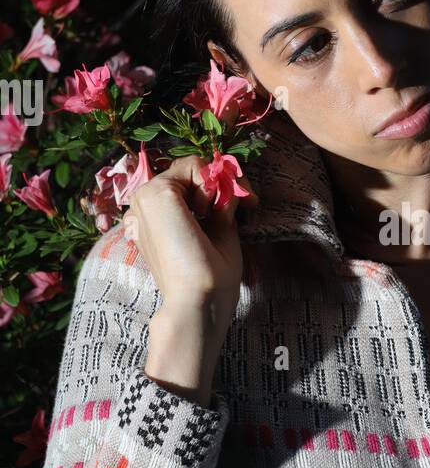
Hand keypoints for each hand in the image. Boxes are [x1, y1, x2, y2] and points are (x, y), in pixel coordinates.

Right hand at [121, 154, 257, 328]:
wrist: (197, 301)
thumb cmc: (208, 279)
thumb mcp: (219, 234)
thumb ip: (219, 207)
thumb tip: (230, 183)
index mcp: (156, 219)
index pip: (188, 185)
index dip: (221, 188)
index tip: (248, 203)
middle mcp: (145, 207)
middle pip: (190, 173)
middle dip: (226, 182)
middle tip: (248, 203)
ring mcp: (145, 197)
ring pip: (192, 167)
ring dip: (219, 185)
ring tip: (223, 216)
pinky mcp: (154, 193)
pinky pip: (193, 165)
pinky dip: (212, 183)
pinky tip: (208, 213)